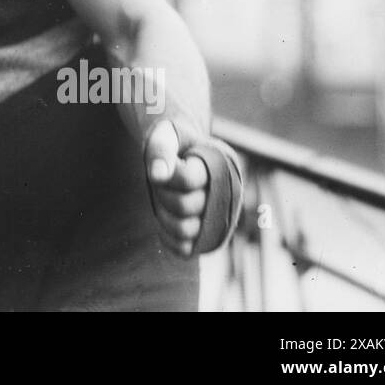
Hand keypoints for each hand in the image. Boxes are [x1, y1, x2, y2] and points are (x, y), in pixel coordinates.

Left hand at [144, 118, 208, 257]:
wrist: (184, 152)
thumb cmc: (173, 142)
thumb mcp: (166, 135)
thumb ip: (161, 150)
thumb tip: (156, 175)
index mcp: (221, 166)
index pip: (187, 180)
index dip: (166, 173)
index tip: (165, 163)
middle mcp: (227, 194)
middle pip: (184, 206)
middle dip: (163, 193)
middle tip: (161, 182)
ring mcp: (219, 217)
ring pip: (185, 230)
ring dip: (164, 215)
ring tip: (163, 198)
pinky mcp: (208, 235)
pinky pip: (186, 249)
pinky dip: (169, 239)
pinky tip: (162, 221)